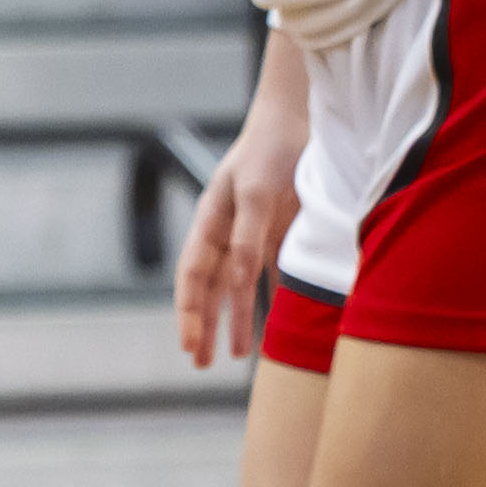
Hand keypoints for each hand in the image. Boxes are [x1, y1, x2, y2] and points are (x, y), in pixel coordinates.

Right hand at [175, 98, 309, 368]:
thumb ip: (245, 238)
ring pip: (240, 288)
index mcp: (210, 223)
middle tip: (200, 364)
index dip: (189, 312)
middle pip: (210, 289)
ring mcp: (252, 236)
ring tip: (237, 356)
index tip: (189, 344)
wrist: (296, 121)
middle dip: (205, 326)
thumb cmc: (267, 151)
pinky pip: (274, 275)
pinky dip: (274, 300)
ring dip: (238, 320)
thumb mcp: (254, 192)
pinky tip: (278, 325)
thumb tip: (237, 283)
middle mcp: (226, 234)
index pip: (192, 276)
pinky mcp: (279, 234)